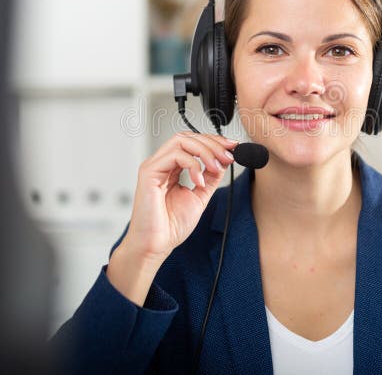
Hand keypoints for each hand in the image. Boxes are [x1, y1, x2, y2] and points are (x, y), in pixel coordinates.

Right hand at [119, 131, 237, 262]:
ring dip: (205, 151)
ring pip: (182, 140)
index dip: (214, 142)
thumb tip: (223, 161)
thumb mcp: (199, 196)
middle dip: (212, 143)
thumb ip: (210, 177)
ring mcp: (154, 166)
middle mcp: (162, 163)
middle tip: (228, 156)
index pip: (192, 143)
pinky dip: (193, 165)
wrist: (156, 245)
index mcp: (171, 168)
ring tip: (216, 167)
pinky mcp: (149, 172)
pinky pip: (175, 155)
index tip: (233, 148)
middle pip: (188, 136)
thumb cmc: (170, 226)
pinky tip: (199, 182)